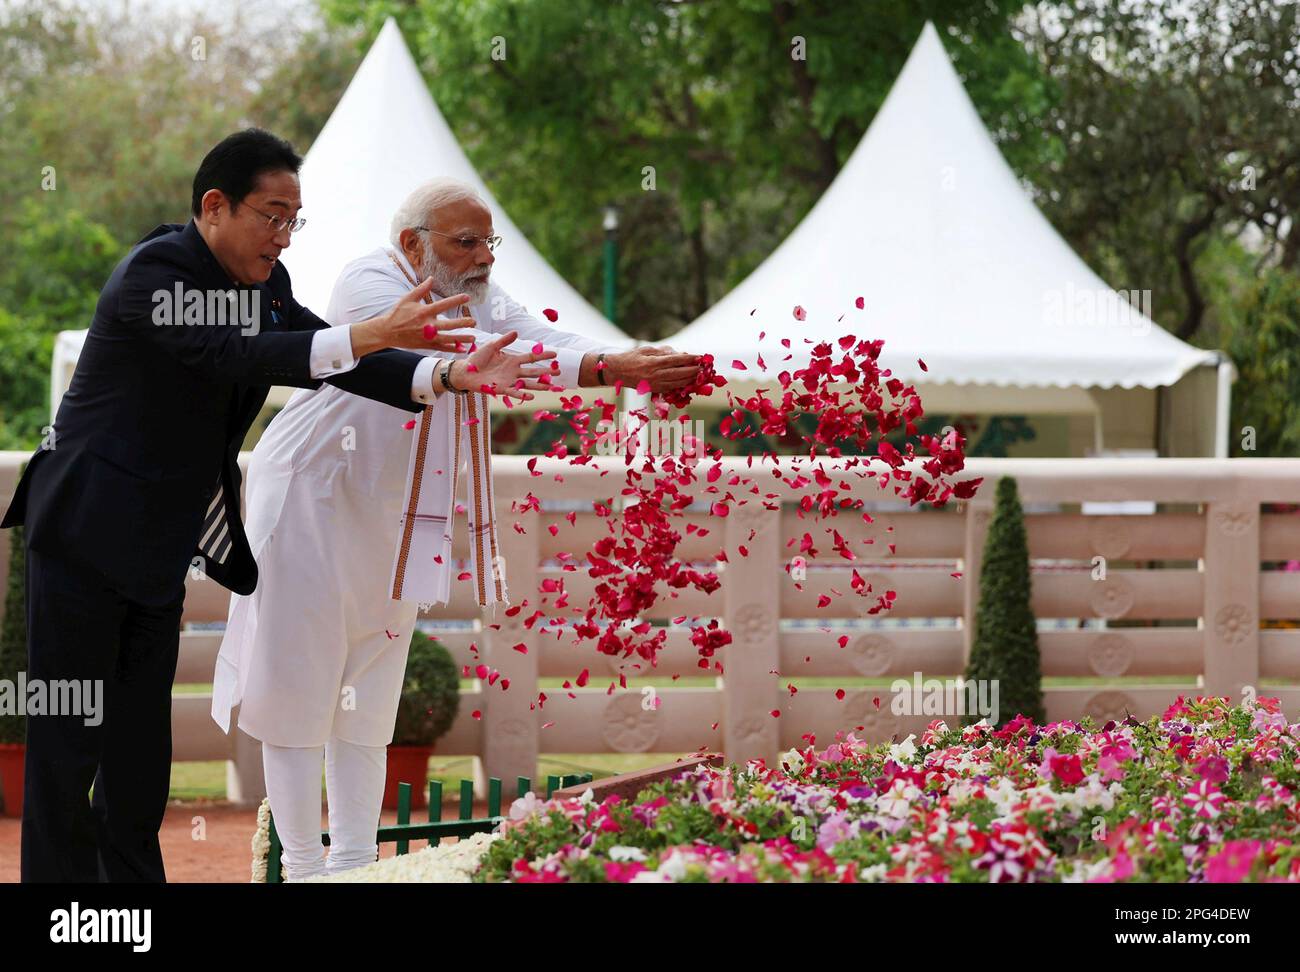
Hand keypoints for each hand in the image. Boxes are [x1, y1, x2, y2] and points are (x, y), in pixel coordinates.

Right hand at [353, 278, 475, 355]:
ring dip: (461, 338)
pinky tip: (463, 349)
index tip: (467, 297)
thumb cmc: (397, 313)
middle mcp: (427, 325)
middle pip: (449, 324)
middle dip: (462, 323)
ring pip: (448, 338)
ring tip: (473, 337)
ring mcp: (427, 336)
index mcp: (423, 312)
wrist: (387, 331)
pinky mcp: (426, 345)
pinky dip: (452, 349)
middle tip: (474, 322)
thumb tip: (431, 278)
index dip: (456, 300)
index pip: (443, 305)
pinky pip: (442, 347)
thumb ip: (421, 289)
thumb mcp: (407, 299)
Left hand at [454, 330, 557, 403]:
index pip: (531, 358)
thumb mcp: (491, 346)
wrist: (465, 372)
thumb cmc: (477, 359)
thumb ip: (504, 341)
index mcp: (512, 360)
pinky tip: (531, 396)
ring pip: (528, 383)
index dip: (543, 356)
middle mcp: (513, 371)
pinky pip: (514, 393)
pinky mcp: (501, 389)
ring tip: (551, 387)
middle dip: (546, 372)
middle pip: (533, 371)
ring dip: (539, 385)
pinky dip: (522, 395)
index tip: (555, 354)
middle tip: (559, 371)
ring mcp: (509, 381)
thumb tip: (516, 332)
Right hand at [607, 346, 699, 391]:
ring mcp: (655, 384)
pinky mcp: (655, 390)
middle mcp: (654, 375)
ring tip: (699, 375)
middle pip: (679, 373)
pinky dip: (682, 386)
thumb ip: (663, 352)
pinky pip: (671, 389)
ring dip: (690, 380)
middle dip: (693, 370)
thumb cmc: (632, 357)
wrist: (617, 372)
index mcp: (652, 363)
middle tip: (703, 367)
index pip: (675, 360)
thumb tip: (681, 354)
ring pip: (677, 383)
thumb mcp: (646, 350)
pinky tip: (689, 382)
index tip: (699, 356)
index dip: (689, 359)